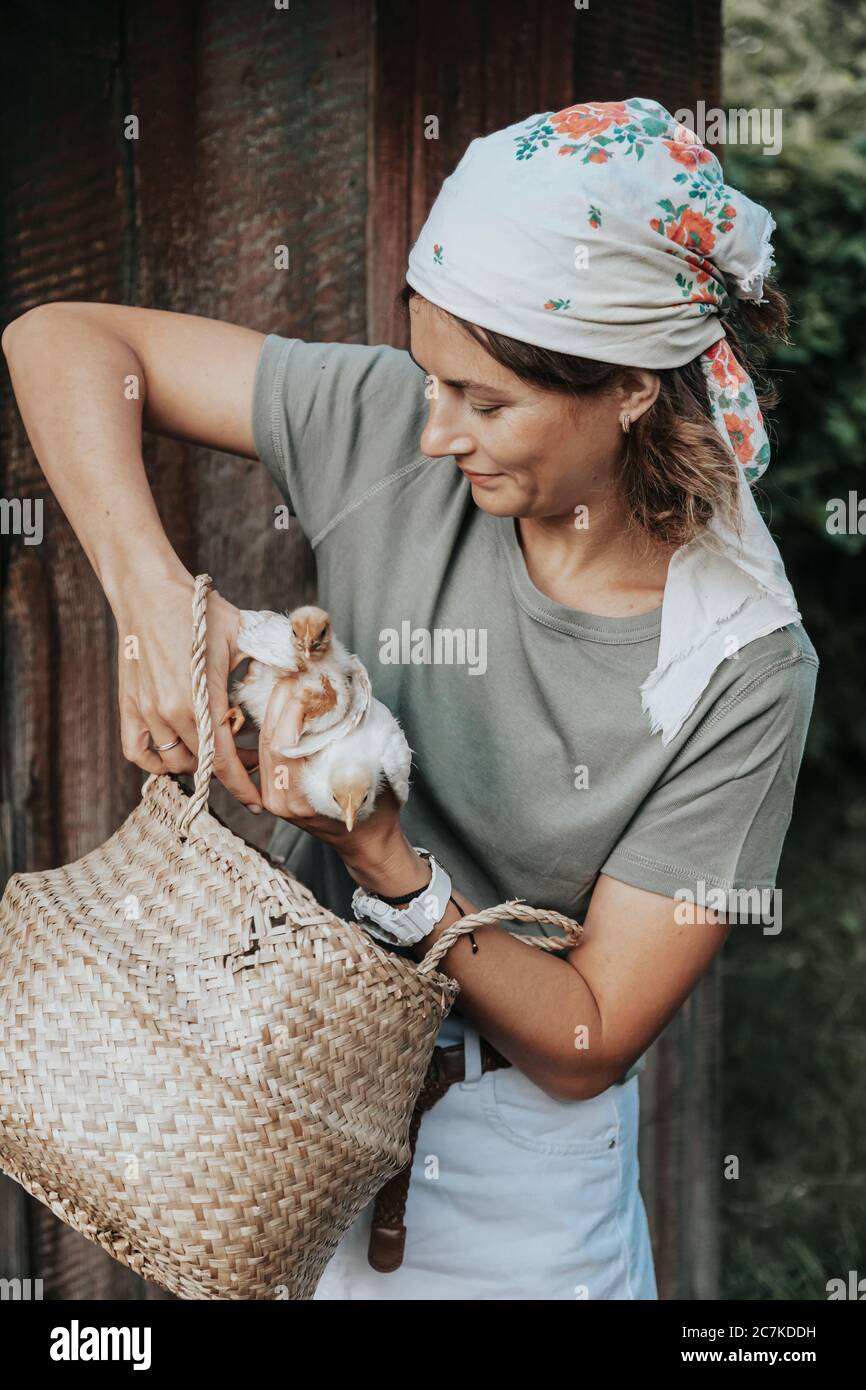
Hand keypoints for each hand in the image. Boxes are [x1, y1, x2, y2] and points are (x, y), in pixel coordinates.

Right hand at [114, 569, 261, 810]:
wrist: (149, 592)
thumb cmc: (199, 611)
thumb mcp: (244, 634)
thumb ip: (273, 658)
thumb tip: (306, 671)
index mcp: (202, 700)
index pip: (224, 761)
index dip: (242, 786)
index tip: (257, 803)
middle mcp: (171, 713)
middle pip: (202, 765)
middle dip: (228, 770)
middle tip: (248, 759)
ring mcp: (147, 712)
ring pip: (174, 762)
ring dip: (197, 763)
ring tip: (216, 747)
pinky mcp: (128, 706)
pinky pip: (139, 752)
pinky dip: (157, 760)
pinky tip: (177, 751)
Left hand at [257, 678, 404, 864]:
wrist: (366, 842)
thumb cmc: (376, 811)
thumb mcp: (373, 774)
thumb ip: (357, 739)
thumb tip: (346, 695)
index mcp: (301, 800)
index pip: (283, 748)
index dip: (289, 713)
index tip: (304, 687)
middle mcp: (279, 801)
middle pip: (268, 742)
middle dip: (279, 704)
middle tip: (293, 676)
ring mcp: (271, 798)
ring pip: (263, 744)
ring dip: (274, 712)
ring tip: (289, 685)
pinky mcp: (271, 791)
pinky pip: (266, 753)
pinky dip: (274, 726)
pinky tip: (285, 706)